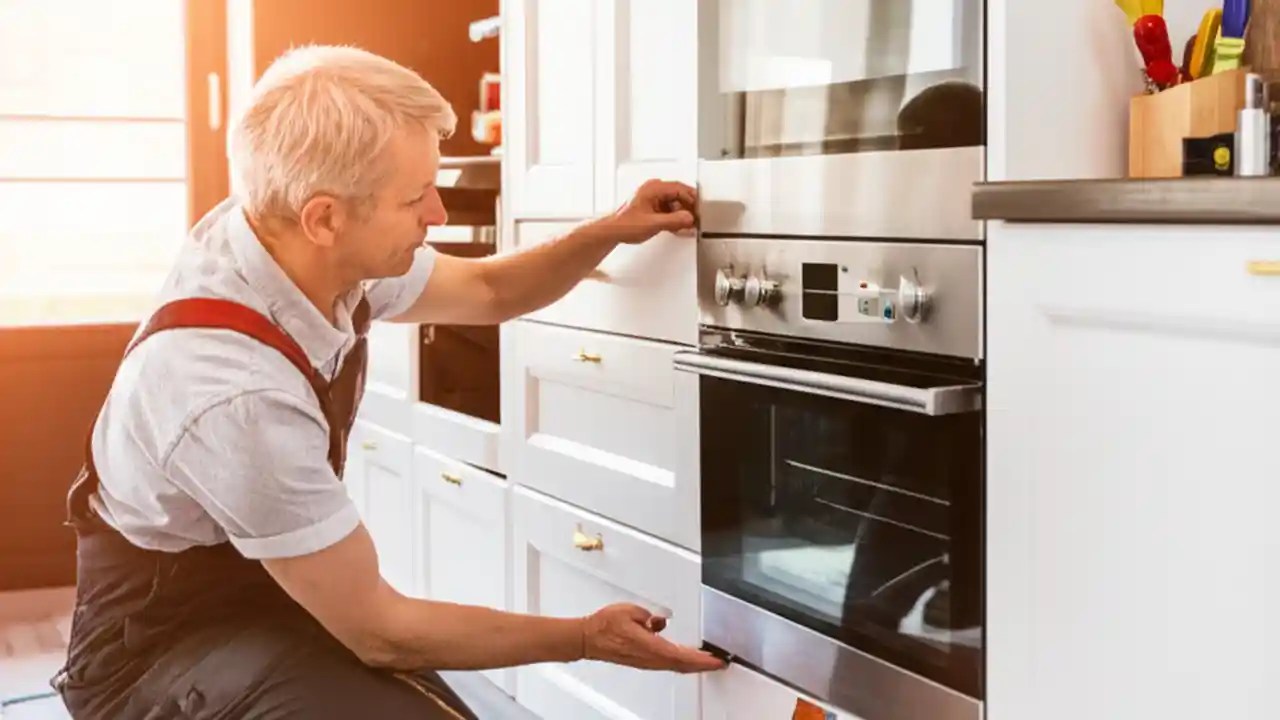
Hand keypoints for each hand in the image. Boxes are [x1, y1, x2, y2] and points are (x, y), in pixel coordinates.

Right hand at [580, 603, 724, 672]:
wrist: (588, 638)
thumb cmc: (604, 626)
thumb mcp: (631, 611)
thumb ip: (649, 616)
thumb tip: (659, 622)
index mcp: (651, 647)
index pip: (683, 656)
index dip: (702, 660)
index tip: (716, 660)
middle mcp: (651, 658)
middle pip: (683, 664)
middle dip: (703, 664)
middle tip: (718, 662)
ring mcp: (647, 662)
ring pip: (676, 666)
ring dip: (693, 664)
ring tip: (707, 660)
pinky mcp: (643, 661)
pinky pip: (668, 663)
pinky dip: (681, 661)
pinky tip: (685, 657)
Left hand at [604, 179, 697, 243]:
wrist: (613, 231)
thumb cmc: (625, 224)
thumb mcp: (653, 224)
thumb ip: (674, 221)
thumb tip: (689, 218)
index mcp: (653, 188)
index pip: (679, 188)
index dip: (692, 200)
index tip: (698, 210)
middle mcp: (653, 190)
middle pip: (678, 194)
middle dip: (688, 207)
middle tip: (696, 217)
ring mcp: (652, 197)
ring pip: (674, 202)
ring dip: (682, 213)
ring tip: (688, 224)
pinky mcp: (651, 206)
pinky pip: (668, 208)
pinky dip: (675, 217)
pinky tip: (678, 226)